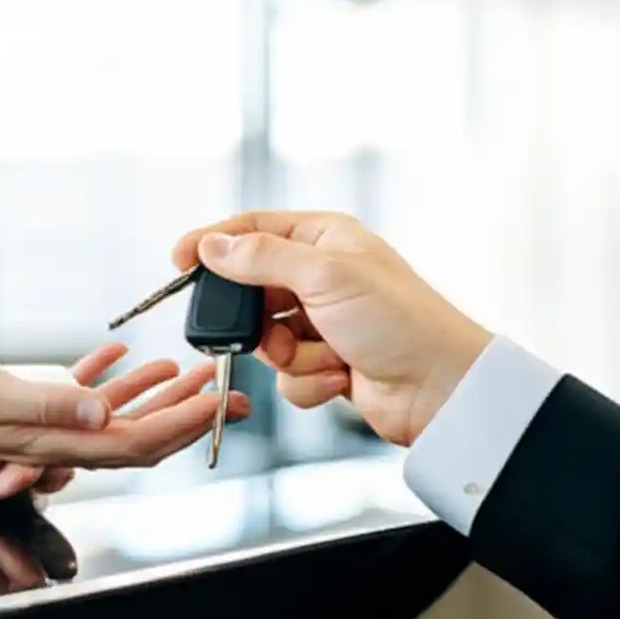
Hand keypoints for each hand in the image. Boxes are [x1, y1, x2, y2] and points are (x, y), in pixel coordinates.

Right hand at [0, 343, 208, 513]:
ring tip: (199, 372)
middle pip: (146, 433)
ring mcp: (60, 423)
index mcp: (63, 441)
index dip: (185, 425)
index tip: (221, 404)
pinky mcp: (46, 404)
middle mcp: (69, 438)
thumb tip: (101, 409)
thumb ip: (49, 403)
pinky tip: (131, 354)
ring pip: (128, 414)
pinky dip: (123, 379)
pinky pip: (96, 395)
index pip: (139, 441)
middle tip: (236, 396)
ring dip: (168, 396)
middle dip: (193, 416)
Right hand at [173, 210, 491, 445]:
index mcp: (323, 239)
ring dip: (290, 356)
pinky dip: (308, 380)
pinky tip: (342, 376)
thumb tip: (210, 245)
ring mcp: (322, 321)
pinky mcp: (325, 361)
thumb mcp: (324, 276)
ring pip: (265, 339)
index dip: (212, 243)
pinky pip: (286, 373)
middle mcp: (320, 275)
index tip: (179, 262)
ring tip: (326, 355)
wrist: (440, 389)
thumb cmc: (399, 321)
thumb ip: (260, 258)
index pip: (251, 229)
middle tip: (269, 333)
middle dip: (258, 321)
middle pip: (251, 290)